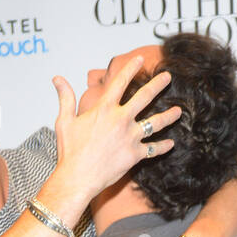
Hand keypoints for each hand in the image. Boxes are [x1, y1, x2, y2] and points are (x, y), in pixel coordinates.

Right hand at [52, 58, 181, 201]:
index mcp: (104, 108)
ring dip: (169, 116)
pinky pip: (153, 149)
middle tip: (168, 77)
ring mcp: (130, 137)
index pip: (120, 82)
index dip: (131, 68)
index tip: (140, 59)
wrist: (78, 178)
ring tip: (178, 111)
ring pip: (155, 123)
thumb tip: (57, 78)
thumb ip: (66, 98)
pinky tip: (171, 144)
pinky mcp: (135, 155)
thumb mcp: (64, 121)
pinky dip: (163, 147)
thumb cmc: (70, 151)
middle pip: (145, 97)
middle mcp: (121, 119)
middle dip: (158, 85)